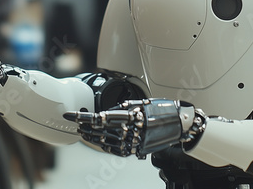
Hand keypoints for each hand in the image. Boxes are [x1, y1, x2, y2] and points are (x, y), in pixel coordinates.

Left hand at [64, 99, 205, 157]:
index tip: (72, 115)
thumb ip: (126, 107)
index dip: (83, 118)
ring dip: (92, 137)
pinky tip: (99, 141)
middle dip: (84, 127)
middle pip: (99, 131)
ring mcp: (134, 142)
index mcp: (131, 117)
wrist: (181, 124)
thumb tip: (111, 110)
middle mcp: (131, 131)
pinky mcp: (137, 150)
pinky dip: (105, 146)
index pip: (100, 118)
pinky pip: (116, 150)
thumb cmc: (164, 110)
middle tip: (74, 122)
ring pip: (106, 142)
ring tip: (82, 131)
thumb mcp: (144, 103)